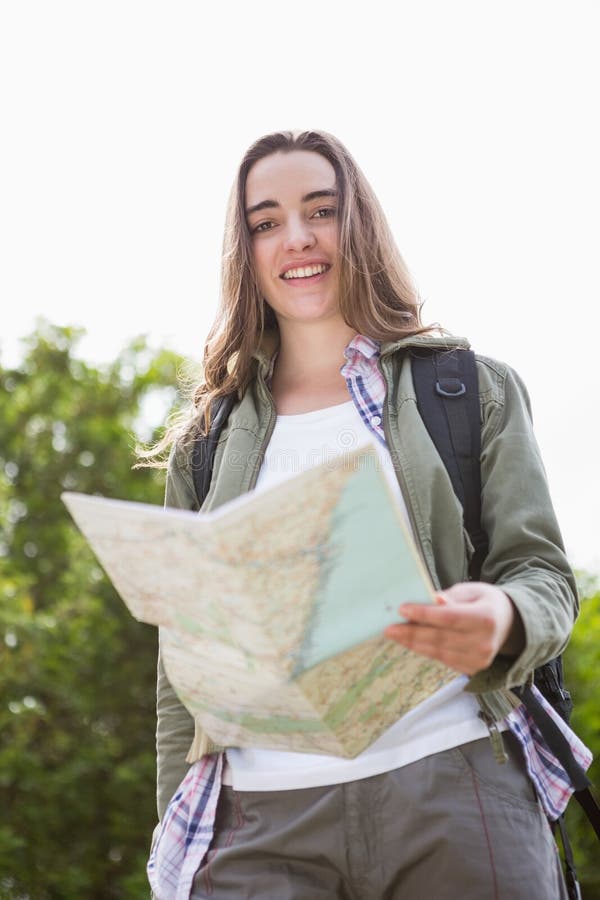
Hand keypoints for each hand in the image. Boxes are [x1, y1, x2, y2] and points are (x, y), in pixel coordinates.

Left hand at [383, 582, 524, 675]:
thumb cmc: (485, 602)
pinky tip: (410, 641)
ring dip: (413, 643)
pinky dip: (425, 650)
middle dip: (412, 633)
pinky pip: (443, 660)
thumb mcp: (472, 591)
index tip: (402, 609)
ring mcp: (479, 660)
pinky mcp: (472, 669)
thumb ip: (452, 597)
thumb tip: (434, 600)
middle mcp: (484, 643)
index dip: (424, 615)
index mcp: (486, 619)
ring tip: (395, 634)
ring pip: (439, 652)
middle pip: (441, 638)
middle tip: (389, 628)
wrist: (509, 625)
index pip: (449, 618)